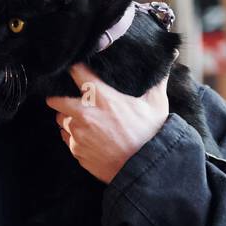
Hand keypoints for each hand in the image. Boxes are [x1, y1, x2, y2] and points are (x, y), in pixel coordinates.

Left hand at [45, 62, 169, 183]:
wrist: (144, 169)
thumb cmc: (151, 134)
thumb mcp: (156, 104)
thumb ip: (158, 79)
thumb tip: (171, 55)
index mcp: (102, 98)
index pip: (76, 73)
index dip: (73, 69)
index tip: (75, 69)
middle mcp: (85, 115)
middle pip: (55, 100)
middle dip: (58, 98)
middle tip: (67, 98)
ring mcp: (78, 135)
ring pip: (60, 120)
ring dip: (66, 118)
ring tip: (80, 119)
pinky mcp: (76, 151)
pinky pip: (66, 139)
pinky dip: (72, 136)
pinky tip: (87, 136)